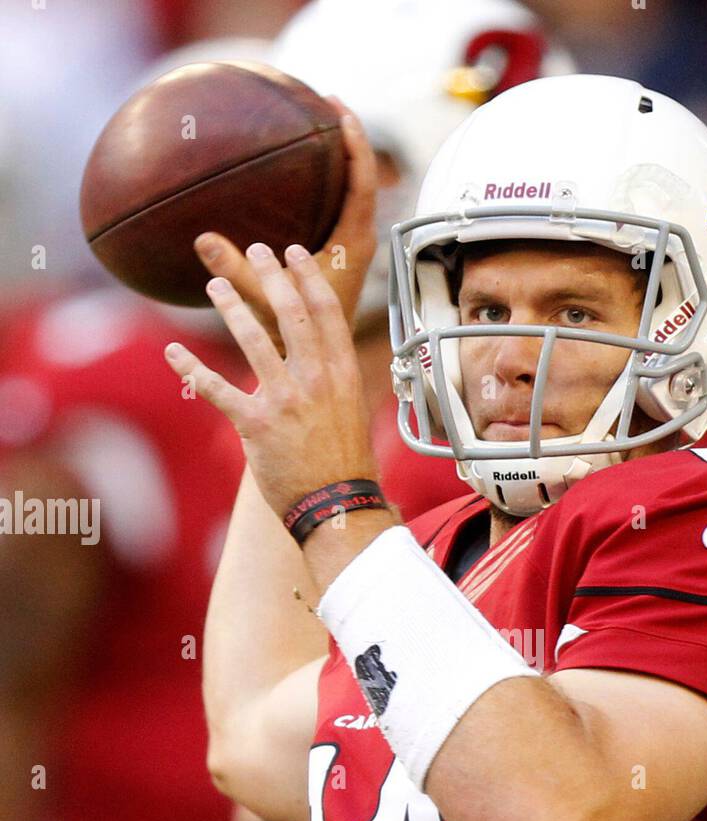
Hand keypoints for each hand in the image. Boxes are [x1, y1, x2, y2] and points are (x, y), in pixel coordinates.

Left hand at [164, 243, 378, 520]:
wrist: (335, 503)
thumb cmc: (344, 461)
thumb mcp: (352, 410)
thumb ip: (335, 377)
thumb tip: (326, 353)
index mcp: (342, 374)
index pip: (326, 312)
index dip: (308, 276)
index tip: (293, 251)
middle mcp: (315, 380)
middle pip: (291, 313)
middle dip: (270, 275)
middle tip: (255, 248)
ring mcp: (285, 401)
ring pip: (252, 340)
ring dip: (231, 306)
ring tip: (214, 284)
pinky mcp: (256, 424)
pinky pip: (216, 389)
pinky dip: (190, 368)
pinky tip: (172, 351)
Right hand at [193, 99, 377, 348]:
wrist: (317, 366)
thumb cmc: (297, 337)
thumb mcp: (264, 300)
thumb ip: (236, 271)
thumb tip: (202, 238)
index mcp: (353, 244)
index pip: (362, 183)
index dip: (355, 145)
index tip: (340, 112)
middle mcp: (359, 242)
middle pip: (362, 177)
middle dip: (349, 139)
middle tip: (328, 102)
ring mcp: (352, 247)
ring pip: (354, 191)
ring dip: (340, 159)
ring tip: (320, 124)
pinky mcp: (341, 254)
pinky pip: (340, 205)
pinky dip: (327, 182)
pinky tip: (303, 169)